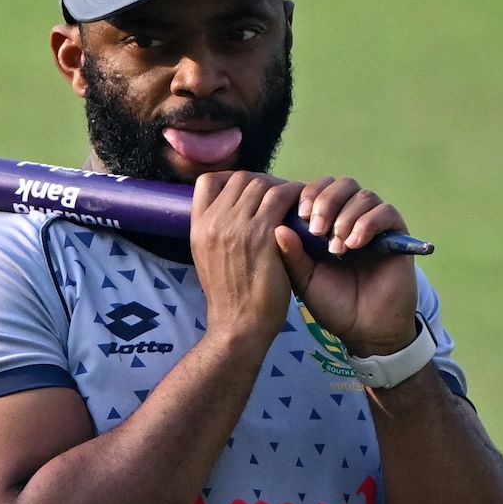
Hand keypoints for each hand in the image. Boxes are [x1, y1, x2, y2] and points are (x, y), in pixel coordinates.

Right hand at [191, 171, 306, 344]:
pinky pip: (282, 197)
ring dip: (281, 187)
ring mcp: (237, 226)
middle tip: (280, 194)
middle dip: (262, 182)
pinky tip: (305, 206)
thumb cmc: (229, 297)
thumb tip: (231, 213)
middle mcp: (214, 221)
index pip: (207, 182)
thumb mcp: (208, 259)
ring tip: (295, 199)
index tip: (248, 191)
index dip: (230, 180)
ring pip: (262, 184)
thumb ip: (216, 233)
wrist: (238, 324)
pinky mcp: (262, 234)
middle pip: (240, 179)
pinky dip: (295, 196)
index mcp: (198, 227)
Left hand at [274, 177, 417, 354]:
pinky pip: (387, 212)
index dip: (309, 194)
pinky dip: (368, 223)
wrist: (364, 329)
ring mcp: (375, 226)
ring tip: (336, 246)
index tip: (299, 215)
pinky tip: (354, 244)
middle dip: (326, 201)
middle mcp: (351, 218)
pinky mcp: (397, 236)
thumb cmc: (332, 303)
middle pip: (342, 184)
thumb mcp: (304, 278)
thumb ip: (291, 253)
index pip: (319, 190)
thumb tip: (277, 226)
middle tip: (316, 229)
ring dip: (346, 216)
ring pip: (364, 195)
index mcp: (326, 223)